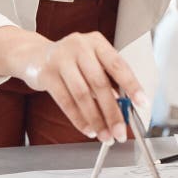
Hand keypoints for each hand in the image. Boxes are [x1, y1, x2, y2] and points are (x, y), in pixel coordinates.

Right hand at [16, 31, 148, 143]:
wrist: (35, 56)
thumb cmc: (71, 61)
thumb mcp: (91, 61)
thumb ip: (108, 80)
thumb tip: (126, 107)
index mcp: (96, 42)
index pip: (117, 64)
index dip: (131, 85)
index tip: (141, 103)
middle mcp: (79, 46)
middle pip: (99, 82)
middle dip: (112, 111)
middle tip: (120, 131)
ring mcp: (60, 58)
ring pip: (82, 94)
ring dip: (96, 119)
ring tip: (105, 135)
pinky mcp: (46, 73)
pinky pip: (65, 101)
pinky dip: (78, 119)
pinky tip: (88, 129)